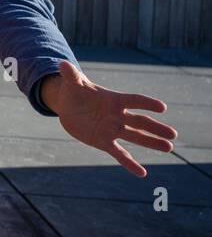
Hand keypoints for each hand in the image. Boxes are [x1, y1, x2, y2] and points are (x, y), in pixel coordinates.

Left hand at [41, 61, 176, 176]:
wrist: (68, 106)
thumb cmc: (74, 92)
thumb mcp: (72, 83)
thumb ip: (71, 75)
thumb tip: (62, 63)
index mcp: (113, 100)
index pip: (133, 100)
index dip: (146, 103)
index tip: (162, 107)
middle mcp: (117, 116)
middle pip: (140, 122)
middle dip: (156, 128)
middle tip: (173, 134)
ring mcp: (112, 129)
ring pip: (135, 137)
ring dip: (151, 143)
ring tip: (169, 148)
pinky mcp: (104, 142)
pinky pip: (120, 154)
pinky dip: (130, 163)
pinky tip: (142, 173)